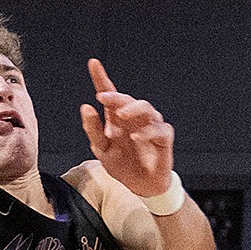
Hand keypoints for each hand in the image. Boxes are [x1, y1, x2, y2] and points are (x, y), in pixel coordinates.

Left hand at [79, 59, 174, 197]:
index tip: (93, 63)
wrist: (141, 186)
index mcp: (117, 118)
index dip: (101, 77)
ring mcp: (151, 125)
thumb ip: (93, 130)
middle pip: (127, 99)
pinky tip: (136, 137)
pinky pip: (158, 129)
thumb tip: (86, 107)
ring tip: (120, 115)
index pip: (109, 93)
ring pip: (146, 108)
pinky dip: (147, 132)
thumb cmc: (123, 165)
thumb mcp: (102, 151)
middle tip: (103, 97)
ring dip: (132, 109)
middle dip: (116, 96)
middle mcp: (134, 118)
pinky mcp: (164, 137)